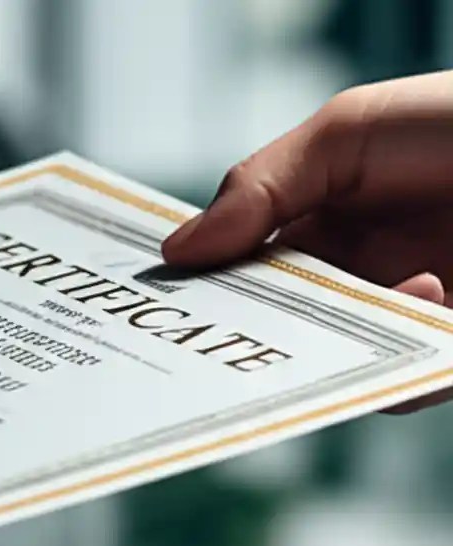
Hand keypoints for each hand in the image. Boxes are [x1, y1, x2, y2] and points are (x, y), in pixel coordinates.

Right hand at [162, 70, 452, 410]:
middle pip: (274, 326)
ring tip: (404, 281)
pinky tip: (437, 293)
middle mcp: (352, 277)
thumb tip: (175, 251)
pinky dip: (405, 363)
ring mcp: (403, 318)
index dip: (195, 283)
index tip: (150, 300)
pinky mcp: (446, 354)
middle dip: (245, 333)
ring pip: (336, 363)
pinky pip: (404, 386)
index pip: (237, 266)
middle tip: (209, 340)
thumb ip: (258, 187)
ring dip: (342, 339)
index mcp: (317, 223)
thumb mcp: (346, 132)